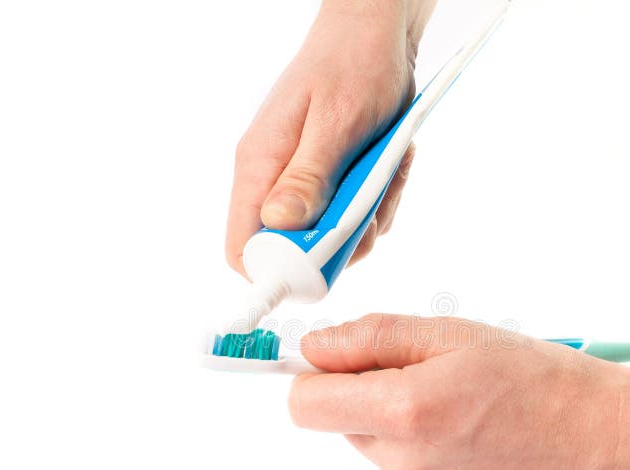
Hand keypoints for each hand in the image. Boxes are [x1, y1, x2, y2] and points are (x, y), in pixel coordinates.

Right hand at [226, 2, 434, 276]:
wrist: (377, 35)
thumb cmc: (353, 65)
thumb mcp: (336, 122)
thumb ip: (308, 176)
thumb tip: (279, 224)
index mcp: (260, 166)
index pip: (242, 245)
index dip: (272, 273)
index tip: (316, 271)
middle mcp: (275, 180)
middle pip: (294, 251)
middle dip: (338, 243)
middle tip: (367, 212)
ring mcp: (304, 183)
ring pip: (330, 237)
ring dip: (366, 219)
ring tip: (383, 176)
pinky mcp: (330, 182)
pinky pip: (354, 216)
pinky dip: (377, 201)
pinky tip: (387, 166)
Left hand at [288, 314, 629, 469]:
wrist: (587, 435)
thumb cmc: (530, 376)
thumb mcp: (448, 334)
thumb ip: (370, 338)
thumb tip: (314, 347)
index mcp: (404, 413)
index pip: (304, 403)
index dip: (306, 374)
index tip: (316, 356)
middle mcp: (400, 463)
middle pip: (336, 416)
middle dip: (362, 387)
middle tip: (416, 367)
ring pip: (366, 437)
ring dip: (388, 413)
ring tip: (446, 398)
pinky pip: (392, 462)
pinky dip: (409, 440)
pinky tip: (456, 427)